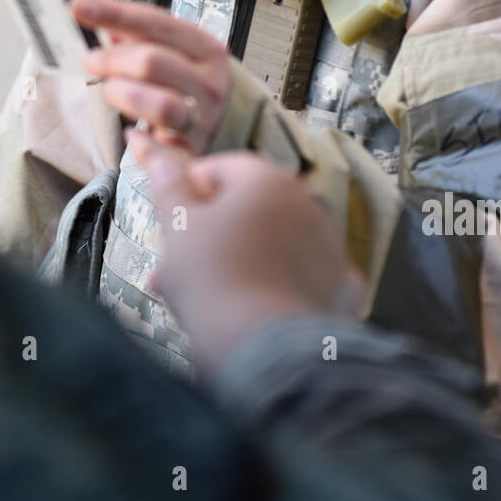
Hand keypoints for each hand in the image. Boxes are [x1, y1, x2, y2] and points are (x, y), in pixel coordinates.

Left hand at [72, 0, 230, 154]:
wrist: (218, 127)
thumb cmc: (184, 85)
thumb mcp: (169, 54)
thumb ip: (135, 36)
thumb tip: (92, 11)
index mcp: (206, 49)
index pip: (156, 23)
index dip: (114, 13)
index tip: (79, 6)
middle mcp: (210, 82)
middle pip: (152, 61)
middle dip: (112, 59)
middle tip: (90, 60)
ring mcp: (202, 118)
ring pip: (161, 105)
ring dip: (124, 95)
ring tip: (111, 91)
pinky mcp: (191, 150)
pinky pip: (161, 150)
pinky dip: (141, 144)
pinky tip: (131, 136)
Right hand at [127, 131, 367, 372]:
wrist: (258, 344)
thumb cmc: (213, 279)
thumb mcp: (178, 224)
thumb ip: (169, 183)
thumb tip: (159, 156)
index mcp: (268, 180)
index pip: (224, 167)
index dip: (193, 187)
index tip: (172, 211)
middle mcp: (307, 203)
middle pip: (252, 206)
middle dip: (214, 230)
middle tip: (180, 259)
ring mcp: (330, 245)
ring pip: (278, 241)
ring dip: (247, 255)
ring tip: (209, 290)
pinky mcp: (341, 285)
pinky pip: (311, 274)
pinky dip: (289, 282)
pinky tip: (266, 299)